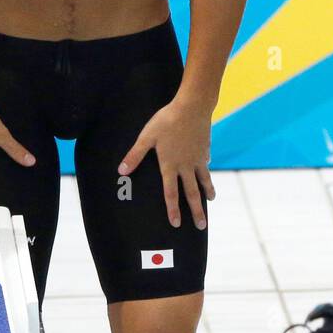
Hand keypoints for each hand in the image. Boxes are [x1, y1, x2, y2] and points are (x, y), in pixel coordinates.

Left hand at [118, 98, 214, 229]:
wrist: (193, 106)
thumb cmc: (167, 120)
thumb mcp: (147, 136)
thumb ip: (135, 155)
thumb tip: (122, 171)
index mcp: (170, 165)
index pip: (171, 193)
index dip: (173, 210)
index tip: (176, 224)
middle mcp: (186, 165)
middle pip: (192, 193)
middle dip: (196, 212)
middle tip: (200, 226)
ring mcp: (198, 158)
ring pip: (203, 180)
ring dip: (207, 192)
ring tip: (211, 201)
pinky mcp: (205, 149)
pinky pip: (205, 165)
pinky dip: (206, 172)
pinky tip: (206, 174)